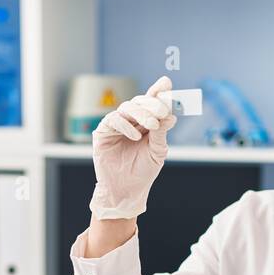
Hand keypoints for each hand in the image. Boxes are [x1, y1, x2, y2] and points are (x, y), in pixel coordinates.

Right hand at [89, 75, 176, 220]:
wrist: (127, 191)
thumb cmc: (143, 171)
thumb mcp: (157, 151)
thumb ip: (161, 133)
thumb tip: (170, 116)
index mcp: (145, 122)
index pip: (151, 101)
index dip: (158, 90)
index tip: (167, 83)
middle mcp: (130, 120)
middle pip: (140, 101)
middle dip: (153, 103)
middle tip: (163, 110)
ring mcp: (115, 125)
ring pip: (127, 108)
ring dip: (141, 113)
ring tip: (152, 124)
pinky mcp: (102, 133)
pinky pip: (113, 120)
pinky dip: (125, 125)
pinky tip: (135, 136)